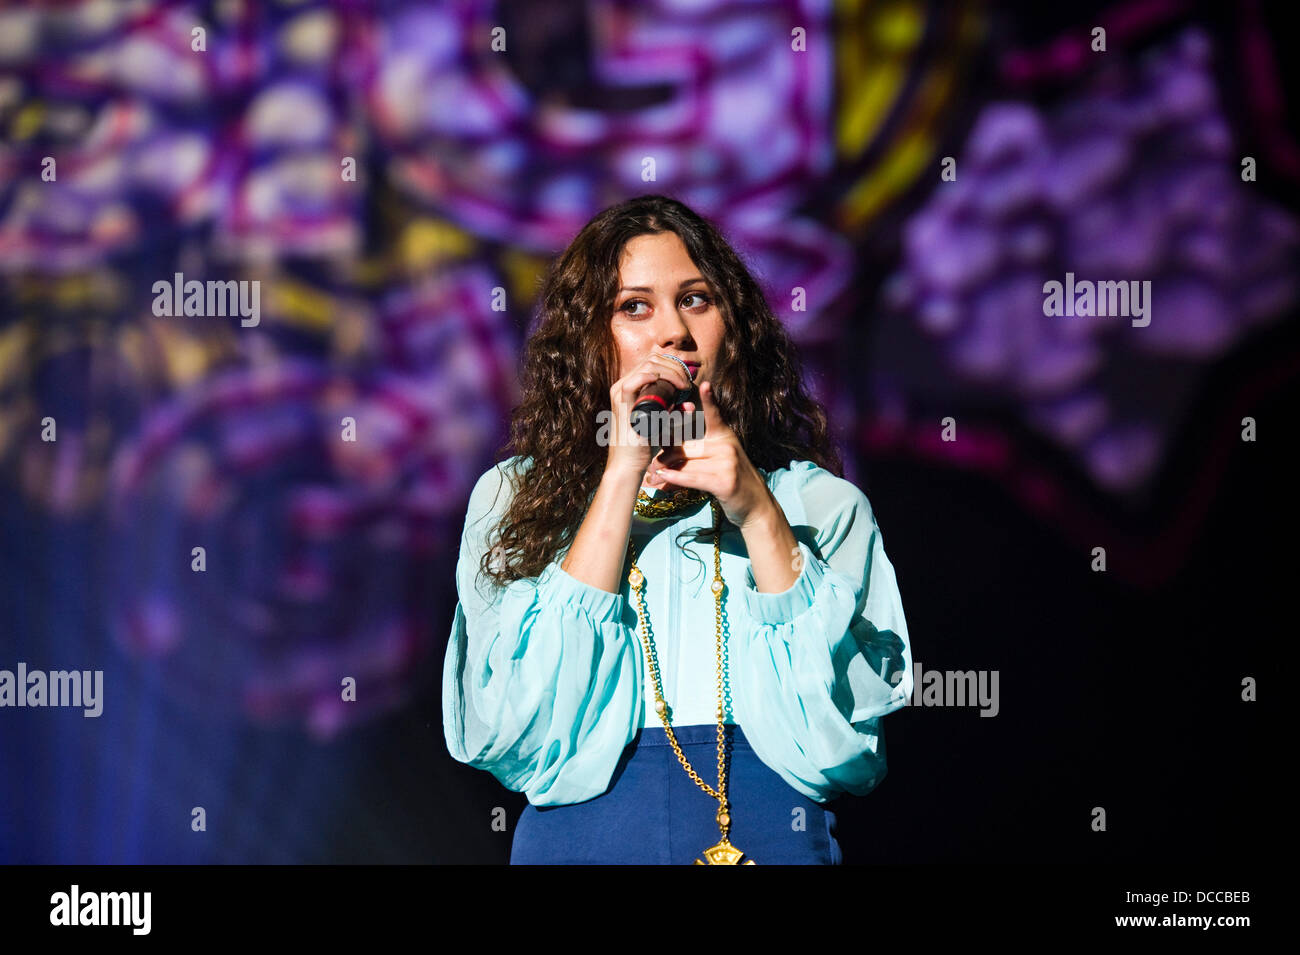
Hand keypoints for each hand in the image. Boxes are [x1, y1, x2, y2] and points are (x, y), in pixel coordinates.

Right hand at [604, 353, 694, 481]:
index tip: (688, 379)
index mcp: (631, 387)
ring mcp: (620, 392)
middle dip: (675, 366)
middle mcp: (623, 385)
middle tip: (688, 383)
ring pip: (648, 365)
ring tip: (684, 387)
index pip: (653, 361)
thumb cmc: (644, 445)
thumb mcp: (663, 424)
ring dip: (671, 372)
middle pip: (652, 359)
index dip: (673, 364)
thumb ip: (675, 414)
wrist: (628, 464)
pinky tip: (672, 388)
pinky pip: (638, 379)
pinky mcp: (621, 402)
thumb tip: (690, 406)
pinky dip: (658, 378)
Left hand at [652, 380, 774, 528]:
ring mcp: (727, 463)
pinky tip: (662, 478)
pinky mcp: (724, 481)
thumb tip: (666, 453)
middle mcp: (727, 446)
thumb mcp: (719, 459)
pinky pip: (693, 477)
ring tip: (652, 477)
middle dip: (666, 454)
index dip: (709, 400)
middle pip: (687, 445)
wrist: (755, 506)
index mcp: (725, 436)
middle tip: (651, 462)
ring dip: (665, 471)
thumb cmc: (731, 480)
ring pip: (686, 463)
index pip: (714, 415)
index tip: (704, 384)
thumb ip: (697, 452)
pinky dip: (675, 478)